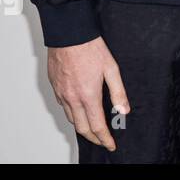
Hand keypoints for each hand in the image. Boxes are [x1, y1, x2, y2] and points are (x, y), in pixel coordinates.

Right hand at [46, 36, 128, 151]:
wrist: (69, 35)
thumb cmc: (90, 48)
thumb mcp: (111, 69)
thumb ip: (118, 91)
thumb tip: (124, 110)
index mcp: (88, 95)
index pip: (97, 126)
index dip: (104, 138)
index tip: (111, 144)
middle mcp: (72, 98)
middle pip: (82, 128)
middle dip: (93, 138)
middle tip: (102, 140)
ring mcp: (61, 94)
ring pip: (70, 119)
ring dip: (82, 127)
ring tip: (92, 129)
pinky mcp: (55, 88)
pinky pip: (63, 107)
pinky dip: (71, 115)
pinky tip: (79, 111)